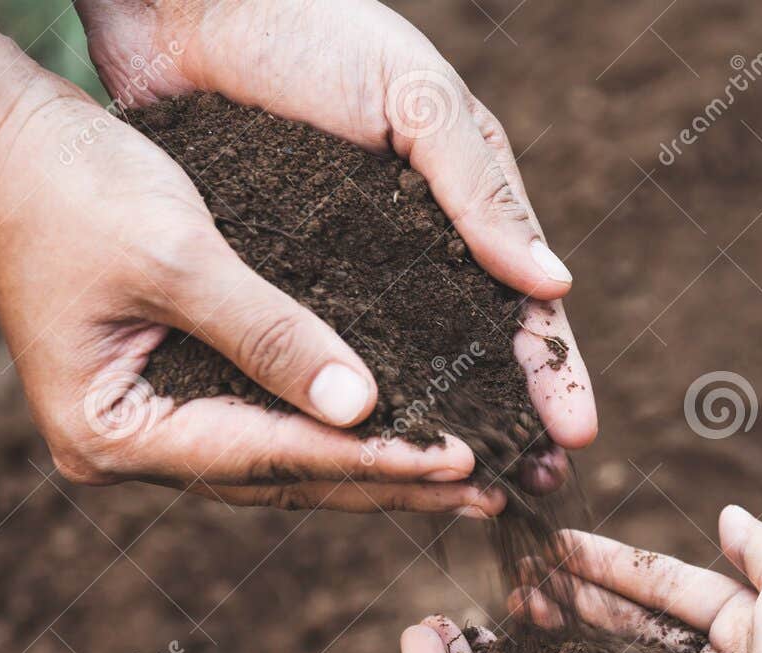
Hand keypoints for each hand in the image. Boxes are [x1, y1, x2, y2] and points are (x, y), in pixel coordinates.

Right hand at [0, 75, 519, 512]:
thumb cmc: (69, 187)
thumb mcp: (179, 259)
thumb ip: (271, 335)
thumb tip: (364, 408)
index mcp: (115, 434)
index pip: (272, 458)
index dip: (373, 462)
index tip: (463, 461)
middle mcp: (128, 448)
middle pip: (282, 477)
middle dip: (387, 482)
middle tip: (486, 486)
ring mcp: (143, 425)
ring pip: (278, 459)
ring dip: (368, 464)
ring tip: (460, 473)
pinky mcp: (162, 391)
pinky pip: (262, 422)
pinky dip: (329, 425)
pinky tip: (394, 430)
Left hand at [74, 0, 594, 493]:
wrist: (187, 3)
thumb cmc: (314, 30)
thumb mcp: (416, 97)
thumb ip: (480, 188)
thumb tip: (552, 286)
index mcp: (459, 213)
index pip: (521, 310)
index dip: (551, 373)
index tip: (574, 435)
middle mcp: (405, 259)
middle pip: (467, 363)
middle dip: (506, 425)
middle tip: (536, 488)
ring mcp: (337, 279)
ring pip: (394, 377)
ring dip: (426, 436)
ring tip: (457, 494)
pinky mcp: (266, 285)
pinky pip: (308, 360)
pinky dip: (333, 410)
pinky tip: (351, 459)